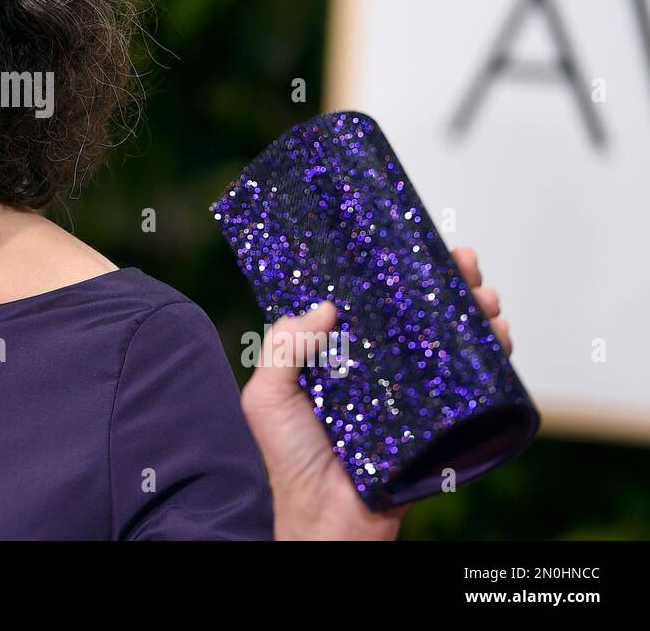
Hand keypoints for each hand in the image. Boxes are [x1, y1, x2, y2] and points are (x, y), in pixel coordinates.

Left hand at [240, 244, 507, 538]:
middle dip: (446, 280)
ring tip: (485, 294)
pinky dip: (491, 353)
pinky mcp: (440, 418)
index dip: (390, 271)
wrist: (330, 521)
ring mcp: (412, 389)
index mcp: (337, 353)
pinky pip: (471, 380)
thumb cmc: (291, 460)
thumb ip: (282, 349)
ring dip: (475, 309)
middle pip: (418, 310)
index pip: (368, 301)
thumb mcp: (266, 397)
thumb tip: (326, 307)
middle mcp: (378, 364)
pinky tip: (498, 335)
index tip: (408, 241)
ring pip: (450, 338)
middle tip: (464, 260)